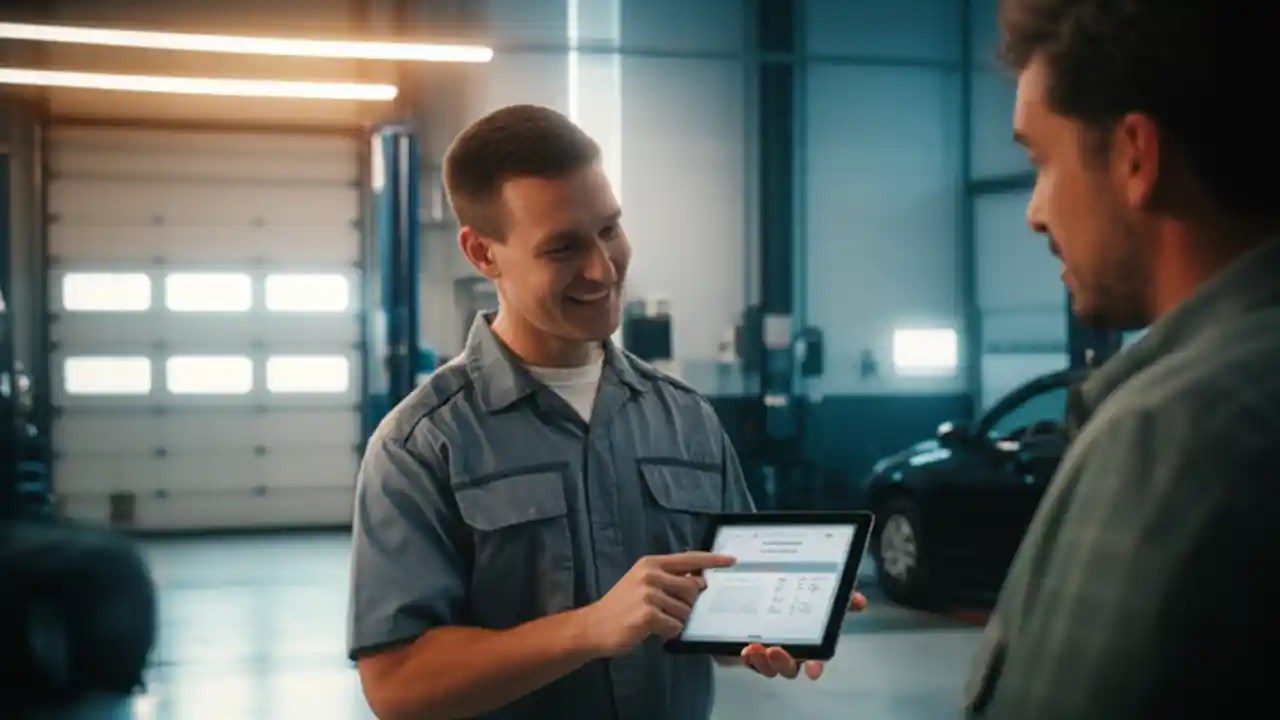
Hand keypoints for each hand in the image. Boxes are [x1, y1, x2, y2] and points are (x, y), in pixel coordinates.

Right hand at [577, 552, 735, 657]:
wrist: (593, 626)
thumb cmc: (621, 607)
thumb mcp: (642, 583)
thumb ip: (668, 579)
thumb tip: (698, 583)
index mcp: (651, 563)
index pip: (689, 559)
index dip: (712, 561)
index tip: (731, 560)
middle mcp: (650, 574)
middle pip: (692, 589)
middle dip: (688, 605)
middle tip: (670, 611)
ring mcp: (648, 594)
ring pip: (685, 611)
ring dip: (675, 621)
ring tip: (655, 621)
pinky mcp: (647, 615)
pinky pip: (675, 626)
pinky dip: (668, 632)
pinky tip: (652, 630)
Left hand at [738, 591, 867, 679]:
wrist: (759, 580)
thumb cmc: (794, 589)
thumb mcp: (820, 587)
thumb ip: (840, 595)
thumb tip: (859, 601)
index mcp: (809, 639)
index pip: (816, 658)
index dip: (815, 665)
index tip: (813, 671)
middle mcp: (790, 648)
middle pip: (789, 668)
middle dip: (783, 663)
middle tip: (775, 650)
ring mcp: (768, 650)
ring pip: (767, 667)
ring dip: (763, 662)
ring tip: (755, 648)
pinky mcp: (750, 648)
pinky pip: (749, 661)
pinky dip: (748, 659)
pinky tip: (745, 648)